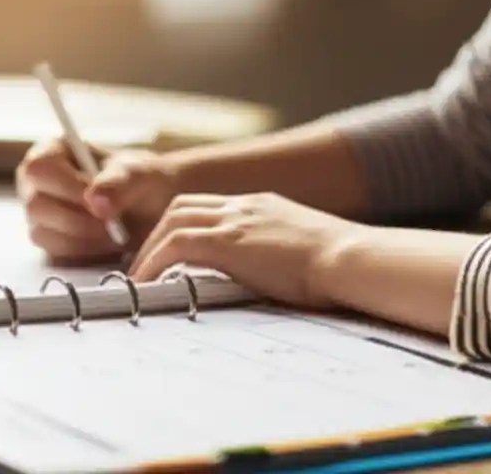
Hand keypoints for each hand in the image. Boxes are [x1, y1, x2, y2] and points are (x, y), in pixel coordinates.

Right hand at [16, 139, 178, 262]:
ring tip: (114, 232)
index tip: (99, 201)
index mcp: (52, 151)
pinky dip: (83, 252)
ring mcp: (38, 214)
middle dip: (79, 219)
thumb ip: (119, 183)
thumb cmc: (142, 181)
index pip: (39, 168)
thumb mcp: (140, 175)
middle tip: (113, 222)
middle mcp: (36, 181)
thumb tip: (95, 201)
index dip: (67, 187)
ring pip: (42, 233)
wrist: (153, 210)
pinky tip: (105, 243)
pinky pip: (53, 253)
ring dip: (83, 237)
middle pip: (36, 205)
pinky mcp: (47, 241)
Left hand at [129, 192, 361, 309]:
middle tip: (144, 263)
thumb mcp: (306, 251)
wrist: (352, 258)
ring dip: (150, 249)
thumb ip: (281, 255)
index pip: (208, 205)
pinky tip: (145, 284)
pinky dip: (154, 262)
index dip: (182, 225)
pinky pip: (176, 246)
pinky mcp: (228, 241)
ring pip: (173, 222)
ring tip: (138, 278)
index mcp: (263, 205)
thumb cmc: (341, 266)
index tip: (168, 249)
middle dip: (157, 233)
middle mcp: (245, 206)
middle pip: (182, 207)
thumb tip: (272, 279)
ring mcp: (236, 220)